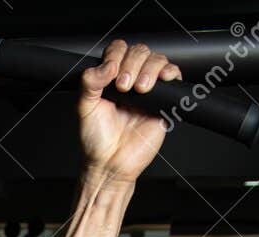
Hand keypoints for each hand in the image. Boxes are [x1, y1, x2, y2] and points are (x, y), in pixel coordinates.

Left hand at [78, 40, 181, 182]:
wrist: (111, 164)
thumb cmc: (97, 140)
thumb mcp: (85, 107)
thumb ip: (89, 83)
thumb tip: (107, 65)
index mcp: (111, 78)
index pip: (119, 50)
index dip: (117, 55)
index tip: (111, 73)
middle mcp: (131, 79)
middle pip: (140, 51)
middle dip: (132, 65)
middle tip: (123, 88)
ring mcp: (148, 89)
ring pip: (157, 59)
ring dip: (148, 69)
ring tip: (139, 90)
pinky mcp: (163, 101)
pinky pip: (174, 76)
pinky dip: (170, 72)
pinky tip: (161, 81)